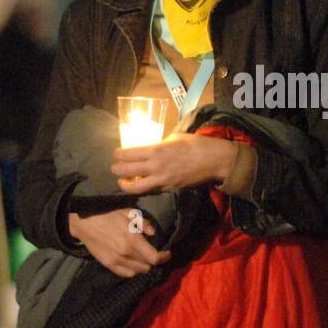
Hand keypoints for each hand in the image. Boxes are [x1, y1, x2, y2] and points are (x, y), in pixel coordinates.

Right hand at [67, 208, 171, 277]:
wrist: (85, 223)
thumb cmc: (109, 216)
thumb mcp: (129, 213)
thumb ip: (144, 223)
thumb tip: (153, 234)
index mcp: (132, 239)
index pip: (154, 257)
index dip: (164, 257)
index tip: (167, 253)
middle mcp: (125, 253)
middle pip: (147, 266)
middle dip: (154, 260)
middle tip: (154, 253)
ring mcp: (116, 261)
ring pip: (138, 271)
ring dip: (144, 266)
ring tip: (144, 258)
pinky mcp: (109, 265)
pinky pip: (126, 274)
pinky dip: (133, 270)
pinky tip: (134, 263)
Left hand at [111, 133, 237, 194]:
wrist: (214, 160)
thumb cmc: (196, 144)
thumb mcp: (175, 137)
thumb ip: (160, 143)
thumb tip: (151, 146)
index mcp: (156, 150)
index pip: (129, 154)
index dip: (119, 155)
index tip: (115, 154)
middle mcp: (155, 166)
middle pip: (127, 170)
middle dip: (117, 169)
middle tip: (114, 168)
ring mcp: (162, 179)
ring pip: (136, 186)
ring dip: (125, 184)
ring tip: (122, 181)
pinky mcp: (169, 188)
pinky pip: (150, 190)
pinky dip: (142, 187)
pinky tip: (140, 184)